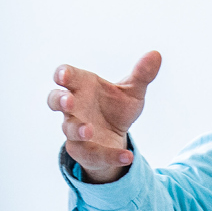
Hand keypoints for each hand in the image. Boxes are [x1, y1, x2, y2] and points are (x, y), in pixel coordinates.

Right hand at [48, 51, 161, 182]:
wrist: (116, 137)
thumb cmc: (116, 107)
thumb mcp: (132, 92)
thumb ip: (142, 75)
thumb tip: (156, 54)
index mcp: (82, 86)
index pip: (66, 76)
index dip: (62, 75)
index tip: (63, 76)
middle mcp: (73, 108)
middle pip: (55, 101)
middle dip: (60, 100)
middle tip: (68, 101)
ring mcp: (74, 130)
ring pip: (68, 129)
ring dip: (77, 129)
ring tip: (89, 130)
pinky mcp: (83, 151)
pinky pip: (92, 155)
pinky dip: (110, 156)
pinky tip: (127, 156)